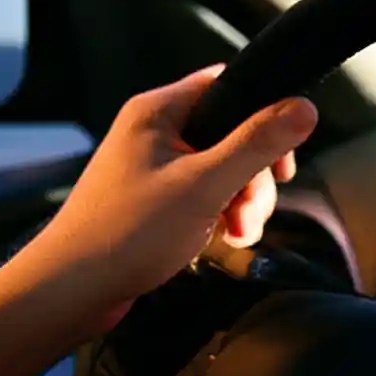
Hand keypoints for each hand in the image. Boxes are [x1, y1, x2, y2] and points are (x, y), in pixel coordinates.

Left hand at [24, 64, 317, 323]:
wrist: (71, 290)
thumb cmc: (126, 234)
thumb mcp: (204, 185)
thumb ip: (256, 144)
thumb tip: (304, 108)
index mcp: (159, 111)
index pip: (229, 86)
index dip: (265, 116)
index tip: (280, 160)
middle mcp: (155, 131)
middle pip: (233, 133)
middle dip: (255, 176)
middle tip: (250, 211)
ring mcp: (154, 166)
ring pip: (224, 168)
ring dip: (243, 201)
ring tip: (236, 233)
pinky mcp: (155, 198)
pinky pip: (206, 193)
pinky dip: (222, 215)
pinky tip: (221, 239)